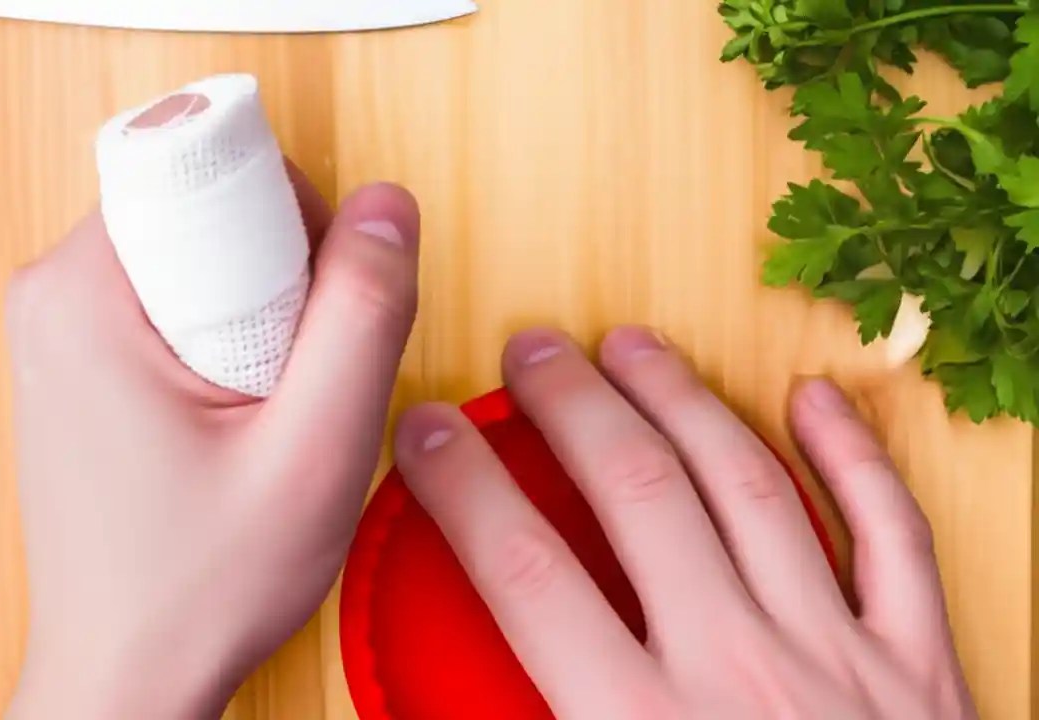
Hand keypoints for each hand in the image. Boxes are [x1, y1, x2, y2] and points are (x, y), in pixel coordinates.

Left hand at [5, 172, 419, 718]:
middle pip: (211, 212)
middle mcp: (56, 294)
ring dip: (264, 316)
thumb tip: (387, 208)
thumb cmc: (196, 586)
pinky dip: (231, 342)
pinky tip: (243, 419)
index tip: (317, 317)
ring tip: (269, 412)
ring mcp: (65, 329)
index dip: (298, 225)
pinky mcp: (86, 361)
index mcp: (84, 291)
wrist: (125, 675)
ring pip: (204, 258)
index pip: (212, 169)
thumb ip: (363, 316)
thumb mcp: (314, 452)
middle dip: (285, 277)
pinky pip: (181, 303)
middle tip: (296, 383)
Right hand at [395, 327, 975, 718]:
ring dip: (682, 401)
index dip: (464, 486)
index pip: (524, 570)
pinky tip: (816, 399)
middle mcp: (734, 673)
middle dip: (572, 408)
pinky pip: (890, 536)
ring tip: (634, 348)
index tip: (428, 432)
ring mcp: (837, 659)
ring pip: (745, 486)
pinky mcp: (922, 669)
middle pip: (635, 495)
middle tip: (534, 354)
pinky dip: (854, 458)